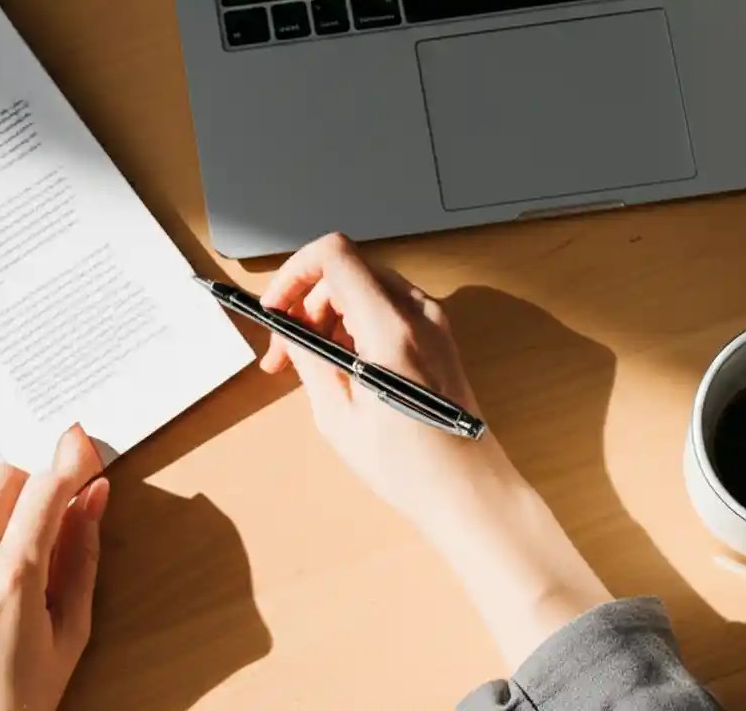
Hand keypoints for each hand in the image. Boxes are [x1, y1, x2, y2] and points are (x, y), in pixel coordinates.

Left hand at [0, 424, 109, 710]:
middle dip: (28, 487)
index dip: (71, 464)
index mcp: (17, 579)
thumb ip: (84, 556)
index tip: (79, 453)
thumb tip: (94, 497)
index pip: (48, 488)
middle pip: (1, 476)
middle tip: (35, 519)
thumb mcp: (71, 631)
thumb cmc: (19, 699)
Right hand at [259, 232, 512, 519]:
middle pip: (346, 270)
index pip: (334, 255)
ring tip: (312, 366)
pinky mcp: (439, 337)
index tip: (276, 308)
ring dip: (329, 316)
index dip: (294, 274)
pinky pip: (387, 308)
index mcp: (391, 329)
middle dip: (306, 303)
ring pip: (365, 287)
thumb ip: (309, 358)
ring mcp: (434, 323)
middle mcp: (419, 314)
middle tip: (284, 351)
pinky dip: (356, 325)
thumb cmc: (411, 467)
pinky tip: (344, 368)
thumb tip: (287, 327)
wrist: (469, 491)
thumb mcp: (338, 416)